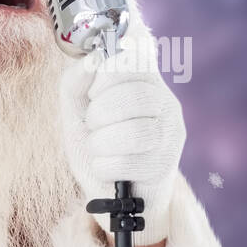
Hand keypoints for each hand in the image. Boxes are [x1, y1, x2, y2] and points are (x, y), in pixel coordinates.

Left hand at [59, 33, 184, 246]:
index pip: (136, 54)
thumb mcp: (75, 109)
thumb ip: (76, 80)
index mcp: (143, 79)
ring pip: (136, 132)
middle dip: (100, 114)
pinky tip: (107, 167)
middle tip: (94, 125)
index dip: (108, 71)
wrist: (110, 192)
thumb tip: (91, 61)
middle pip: (134, 95)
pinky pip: (131, 162)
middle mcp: (164, 101)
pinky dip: (106, 167)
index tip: (95, 91)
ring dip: (102, 143)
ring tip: (99, 147)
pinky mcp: (166, 164)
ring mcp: (170, 132)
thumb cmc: (96, 143)